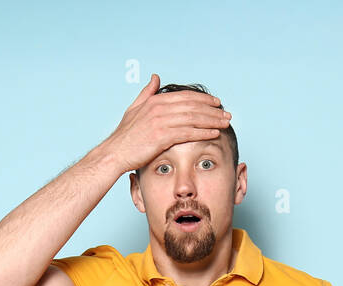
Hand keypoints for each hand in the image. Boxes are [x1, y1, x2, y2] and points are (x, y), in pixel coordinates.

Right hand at [100, 73, 231, 172]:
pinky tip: (214, 133)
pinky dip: (203, 132)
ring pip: (193, 118)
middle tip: (227, 114)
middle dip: (212, 110)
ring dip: (212, 120)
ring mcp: (160, 122)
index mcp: (155, 101)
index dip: (204, 99)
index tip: (217, 103)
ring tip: (225, 122)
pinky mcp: (161, 136)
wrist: (115, 153)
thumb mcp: (134, 108)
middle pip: (193, 106)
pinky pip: (188, 133)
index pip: (185, 97)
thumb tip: (156, 77)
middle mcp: (159, 108)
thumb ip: (147, 92)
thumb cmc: (125, 135)